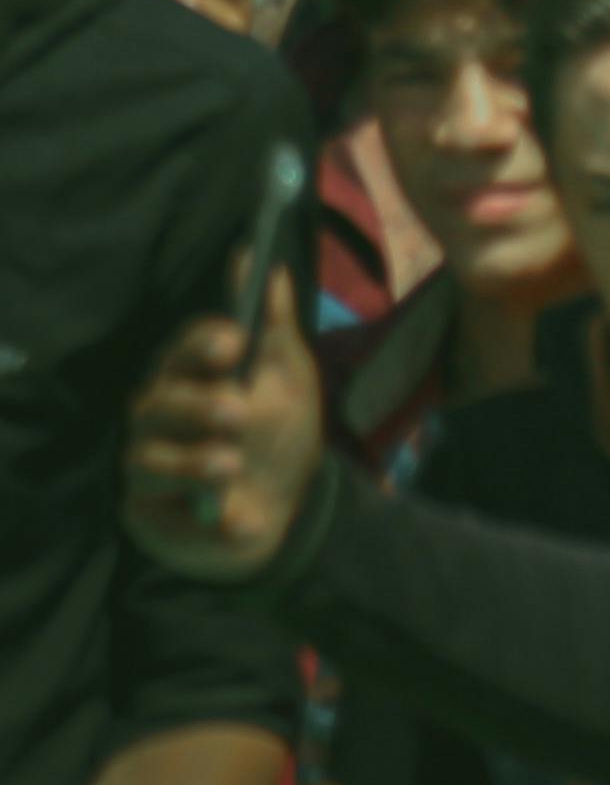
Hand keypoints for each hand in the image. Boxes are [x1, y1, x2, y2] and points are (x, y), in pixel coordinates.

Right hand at [123, 262, 321, 583]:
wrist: (286, 507)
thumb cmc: (281, 432)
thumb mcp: (290, 378)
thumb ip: (276, 327)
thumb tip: (270, 268)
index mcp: (191, 374)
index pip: (184, 348)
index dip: (204, 342)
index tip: (236, 342)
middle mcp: (159, 416)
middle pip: (159, 402)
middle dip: (197, 406)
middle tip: (237, 411)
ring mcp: (146, 465)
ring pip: (148, 460)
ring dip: (191, 463)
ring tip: (232, 465)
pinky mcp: (144, 514)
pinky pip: (159, 513)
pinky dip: (200, 515)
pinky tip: (232, 516)